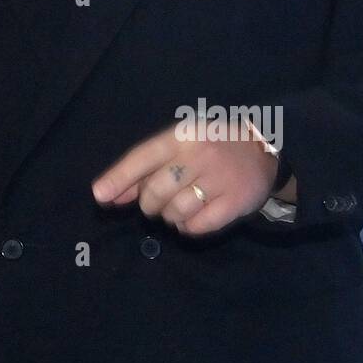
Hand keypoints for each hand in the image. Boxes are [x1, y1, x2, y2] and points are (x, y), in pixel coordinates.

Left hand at [90, 114, 278, 236]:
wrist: (262, 151)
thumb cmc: (209, 148)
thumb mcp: (177, 148)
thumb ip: (143, 170)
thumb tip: (107, 195)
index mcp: (181, 136)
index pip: (143, 157)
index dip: (119, 177)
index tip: (99, 195)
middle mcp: (199, 155)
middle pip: (156, 191)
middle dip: (149, 204)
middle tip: (158, 202)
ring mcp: (219, 178)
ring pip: (175, 211)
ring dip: (170, 216)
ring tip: (180, 207)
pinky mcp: (236, 202)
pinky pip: (198, 226)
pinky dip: (189, 227)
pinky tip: (195, 216)